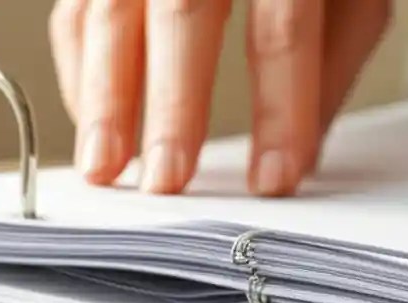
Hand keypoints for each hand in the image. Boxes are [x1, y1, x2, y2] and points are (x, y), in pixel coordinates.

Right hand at [49, 0, 390, 195]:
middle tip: (170, 180)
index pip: (282, 27)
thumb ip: (327, 66)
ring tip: (106, 166)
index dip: (280, 108)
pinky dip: (82, 68)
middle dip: (175, 103)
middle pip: (185, 10)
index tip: (275, 179)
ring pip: (110, 8)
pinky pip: (80, 9)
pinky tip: (96, 122)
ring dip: (104, 94)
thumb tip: (300, 156)